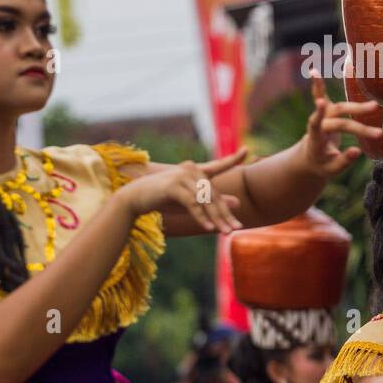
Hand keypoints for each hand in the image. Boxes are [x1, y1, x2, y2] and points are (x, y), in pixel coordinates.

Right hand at [121, 149, 245, 233]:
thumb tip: (238, 202)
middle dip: (225, 214)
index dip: (233, 158)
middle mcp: (191, 170)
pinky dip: (201, 217)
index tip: (247, 150)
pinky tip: (209, 228)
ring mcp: (181, 176)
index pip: (218, 165)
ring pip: (205, 200)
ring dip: (216, 218)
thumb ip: (213, 201)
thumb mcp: (191, 201)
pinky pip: (192, 204)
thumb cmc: (164, 199)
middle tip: (236, 229)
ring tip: (225, 233)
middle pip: (213, 194)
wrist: (134, 198)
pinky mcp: (173, 187)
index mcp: (196, 171)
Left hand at [299, 70, 382, 176]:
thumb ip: (342, 161)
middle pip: (337, 121)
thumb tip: (357, 151)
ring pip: (339, 108)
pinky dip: (318, 83)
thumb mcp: (330, 170)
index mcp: (315, 140)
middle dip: (357, 127)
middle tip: (379, 133)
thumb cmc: (321, 165)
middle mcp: (318, 125)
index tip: (320, 103)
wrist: (310, 158)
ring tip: (375, 106)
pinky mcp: (325, 110)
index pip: (317, 126)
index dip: (318, 114)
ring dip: (356, 107)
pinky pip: (321, 95)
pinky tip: (313, 70)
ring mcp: (321, 115)